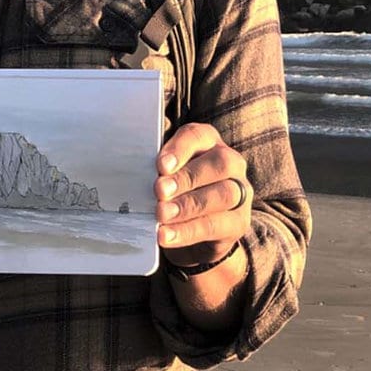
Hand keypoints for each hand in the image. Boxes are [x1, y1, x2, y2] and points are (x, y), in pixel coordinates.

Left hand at [154, 120, 251, 263]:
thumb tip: (131, 170)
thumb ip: (156, 170)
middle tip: (159, 191)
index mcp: (209, 143)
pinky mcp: (238, 222)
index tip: (160, 166)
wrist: (193, 234)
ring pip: (224, 194)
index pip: (199, 136)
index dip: (180, 148)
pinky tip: (167, 235)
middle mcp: (231, 163)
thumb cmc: (174, 194)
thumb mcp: (165, 177)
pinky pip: (217, 225)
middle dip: (187, 177)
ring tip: (162, 215)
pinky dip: (189, 231)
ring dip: (189, 205)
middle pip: (219, 163)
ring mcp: (240, 193)